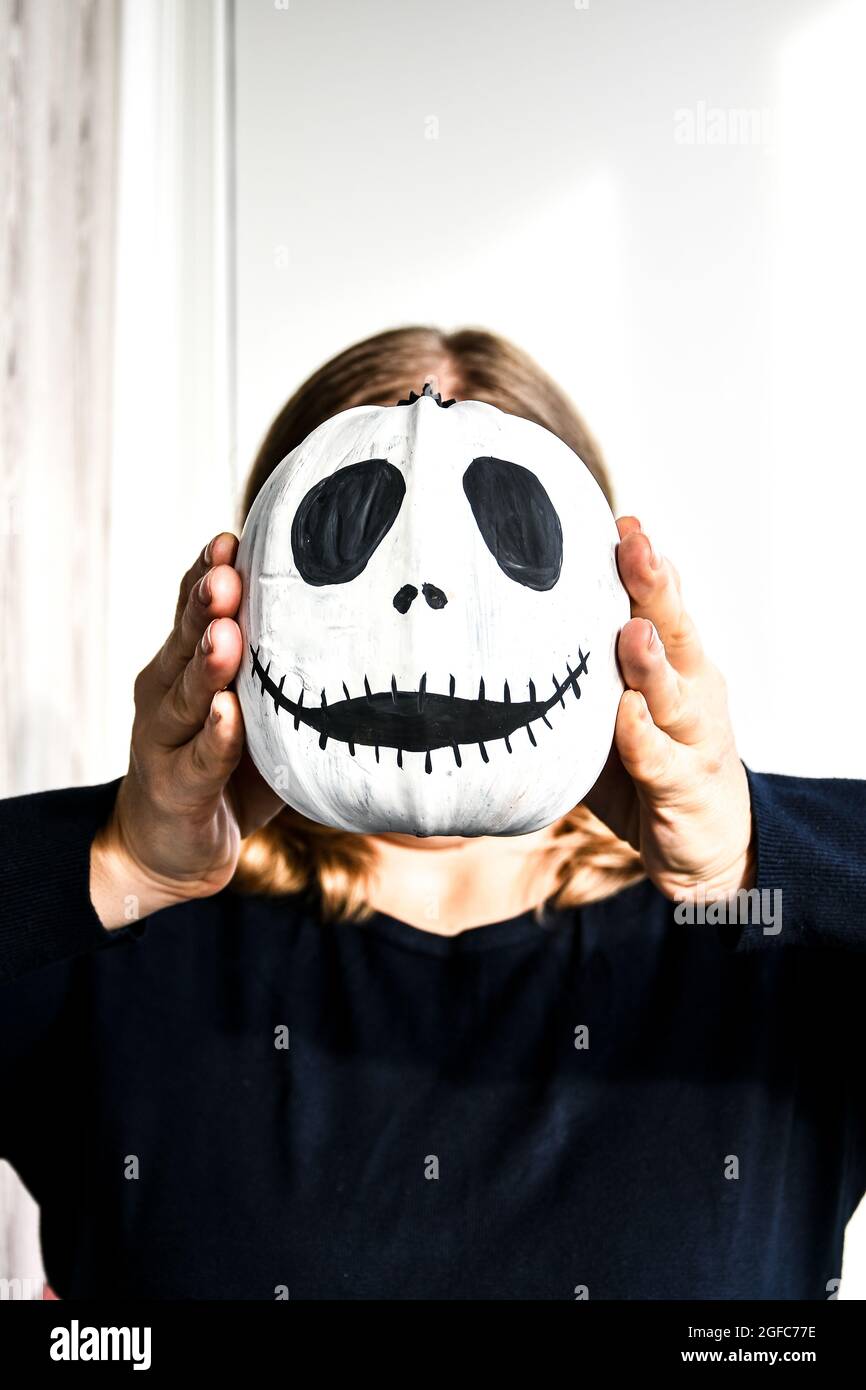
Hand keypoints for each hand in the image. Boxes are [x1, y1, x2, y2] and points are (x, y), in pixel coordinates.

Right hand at [90, 533, 282, 928]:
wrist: (167, 852)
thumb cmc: (221, 772)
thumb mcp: (253, 715)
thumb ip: (282, 678)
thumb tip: (363, 636)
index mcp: (184, 665)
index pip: (194, 609)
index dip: (209, 572)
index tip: (232, 537)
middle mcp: (166, 693)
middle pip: (187, 638)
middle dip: (207, 602)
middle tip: (227, 570)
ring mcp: (165, 741)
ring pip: (188, 694)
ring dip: (209, 661)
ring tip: (226, 632)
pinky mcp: (176, 788)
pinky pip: (199, 758)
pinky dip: (215, 736)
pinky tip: (225, 713)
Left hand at [584, 517, 753, 902]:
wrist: (712, 844)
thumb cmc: (650, 765)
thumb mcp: (615, 708)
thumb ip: (582, 671)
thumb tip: (503, 629)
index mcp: (675, 663)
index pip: (662, 603)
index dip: (646, 562)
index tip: (622, 520)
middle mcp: (691, 689)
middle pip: (674, 629)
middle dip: (653, 585)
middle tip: (633, 543)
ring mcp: (692, 737)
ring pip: (670, 691)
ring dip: (650, 659)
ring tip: (631, 629)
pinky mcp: (682, 786)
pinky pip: (658, 759)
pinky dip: (642, 737)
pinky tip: (627, 714)